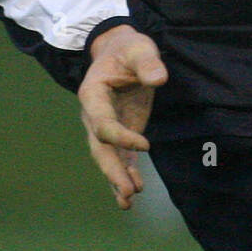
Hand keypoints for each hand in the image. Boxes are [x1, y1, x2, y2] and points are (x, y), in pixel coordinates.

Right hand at [78, 24, 167, 208]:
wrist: (120, 50)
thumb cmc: (128, 48)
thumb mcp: (139, 48)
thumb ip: (147, 63)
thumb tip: (158, 79)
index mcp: (93, 95)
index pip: (103, 124)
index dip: (121, 137)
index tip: (146, 145)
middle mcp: (94, 115)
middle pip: (100, 148)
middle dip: (113, 171)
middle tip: (129, 191)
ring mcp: (106, 126)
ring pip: (108, 157)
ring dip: (118, 179)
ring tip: (129, 202)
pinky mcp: (121, 131)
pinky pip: (121, 157)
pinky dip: (126, 174)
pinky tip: (135, 193)